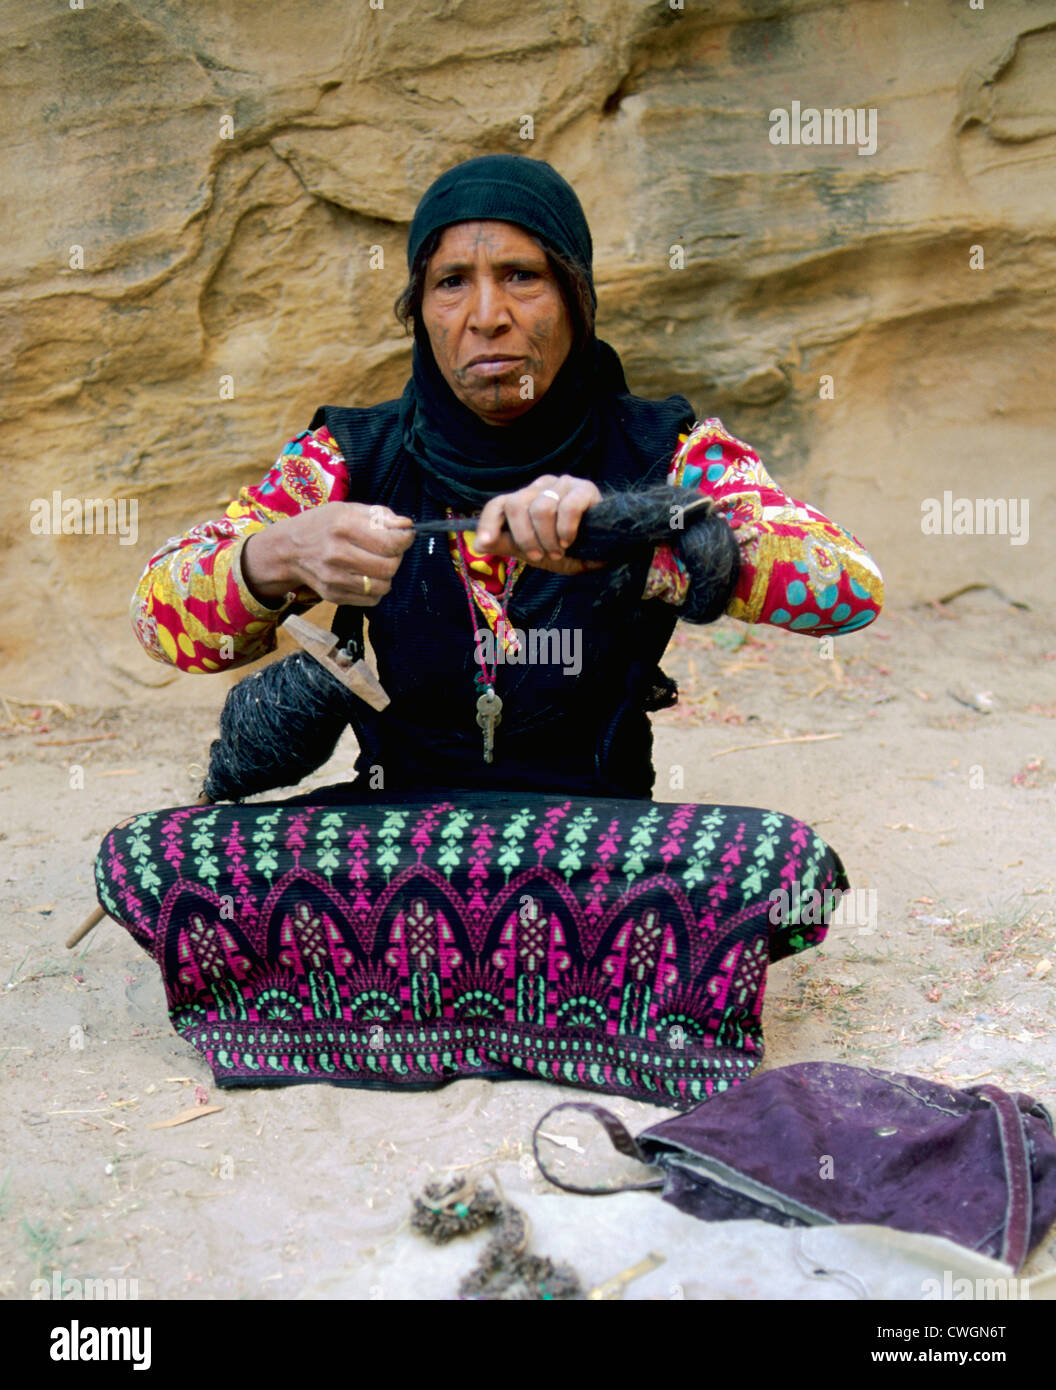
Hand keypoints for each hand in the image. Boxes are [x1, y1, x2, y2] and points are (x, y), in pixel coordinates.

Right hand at [243, 502, 415, 605]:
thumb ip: (380, 516)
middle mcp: (337, 554)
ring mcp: (334, 578)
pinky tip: (364, 575)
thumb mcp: (347, 509)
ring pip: (383, 586)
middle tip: (389, 550)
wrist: (288, 550)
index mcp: (343, 526)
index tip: (405, 536)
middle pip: (389, 567)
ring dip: (386, 575)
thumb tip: (406, 526)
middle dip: (396, 558)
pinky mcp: (334, 595)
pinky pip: (371, 599)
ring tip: (376, 563)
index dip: (405, 540)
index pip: (390, 542)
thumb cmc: (322, 525)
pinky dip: (375, 589)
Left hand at [473, 474, 606, 575]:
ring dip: (549, 538)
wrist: (606, 550)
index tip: (484, 543)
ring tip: (559, 550)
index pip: (499, 503)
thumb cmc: (568, 549)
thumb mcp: (534, 552)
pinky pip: (568, 507)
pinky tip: (571, 540)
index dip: (488, 522)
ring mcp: (563, 484)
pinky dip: (566, 530)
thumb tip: (477, 544)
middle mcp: (541, 487)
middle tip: (540, 555)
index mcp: (526, 499)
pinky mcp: (585, 488)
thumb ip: (507, 545)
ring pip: (542, 507)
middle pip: (517, 504)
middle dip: (526, 537)